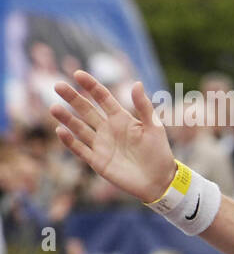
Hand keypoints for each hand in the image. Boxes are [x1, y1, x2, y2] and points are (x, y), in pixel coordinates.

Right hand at [49, 70, 175, 203]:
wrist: (159, 180)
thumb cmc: (159, 152)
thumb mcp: (154, 127)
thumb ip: (144, 106)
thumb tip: (137, 83)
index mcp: (121, 118)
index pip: (103, 98)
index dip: (91, 86)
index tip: (78, 74)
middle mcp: (108, 129)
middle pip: (86, 110)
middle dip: (73, 98)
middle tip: (58, 85)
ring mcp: (101, 145)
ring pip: (79, 128)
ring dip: (67, 118)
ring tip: (53, 107)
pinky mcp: (97, 161)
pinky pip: (80, 149)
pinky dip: (70, 141)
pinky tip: (60, 131)